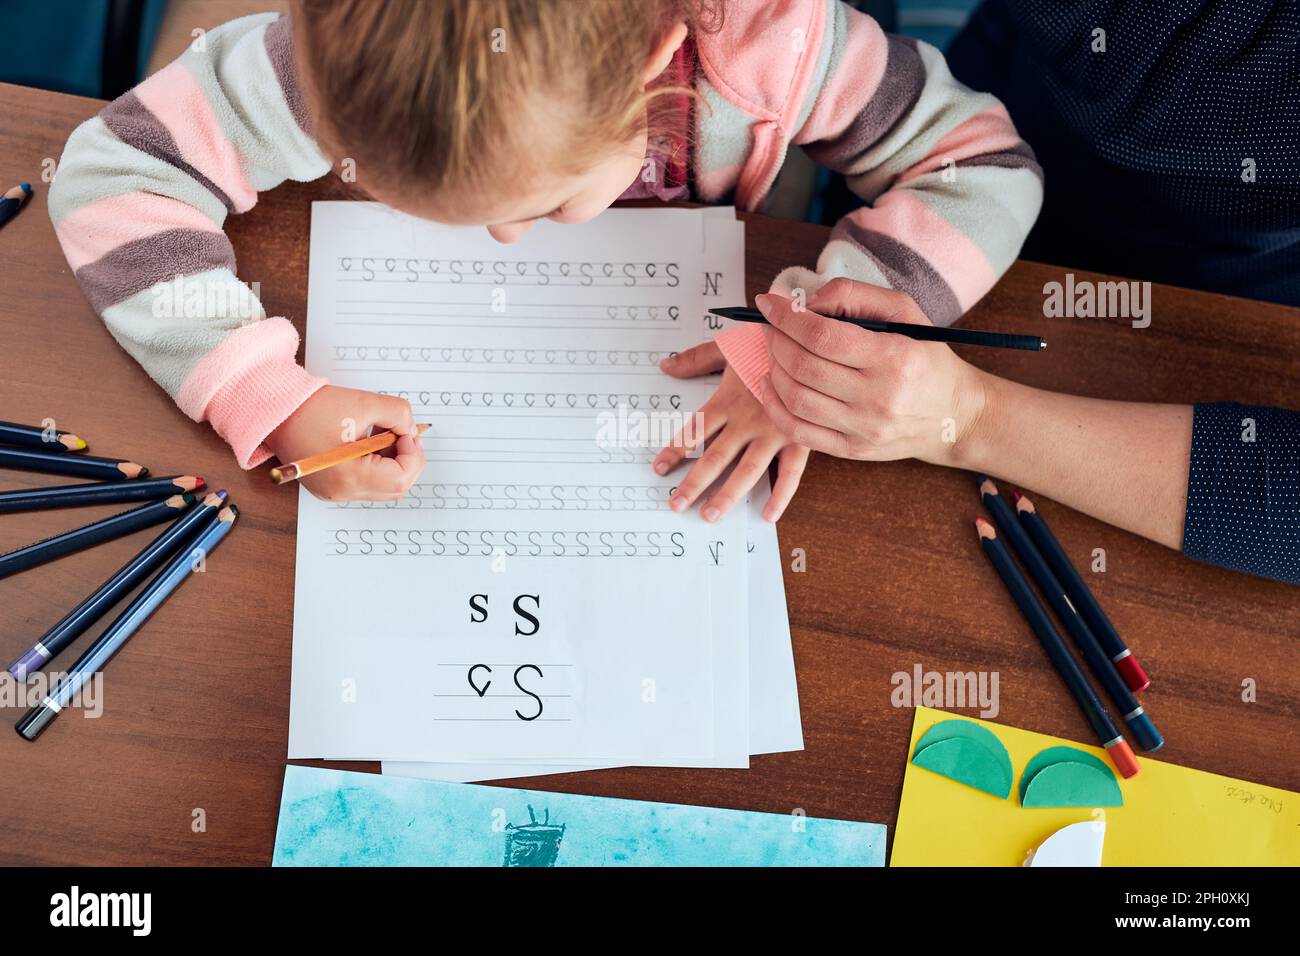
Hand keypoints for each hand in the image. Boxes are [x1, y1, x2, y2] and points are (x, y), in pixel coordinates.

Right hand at [266, 385, 424, 501]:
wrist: (274, 410)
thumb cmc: (311, 407)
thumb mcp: (364, 403)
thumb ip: (398, 414)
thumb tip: (411, 429)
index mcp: (347, 475)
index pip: (400, 478)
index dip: (412, 454)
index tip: (407, 431)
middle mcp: (340, 492)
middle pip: (395, 487)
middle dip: (406, 459)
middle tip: (402, 432)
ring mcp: (333, 492)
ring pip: (382, 486)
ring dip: (392, 461)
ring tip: (382, 432)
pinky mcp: (329, 486)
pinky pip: (366, 482)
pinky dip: (377, 464)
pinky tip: (369, 440)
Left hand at [655, 346, 809, 522]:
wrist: (809, 341)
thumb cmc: (769, 342)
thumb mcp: (728, 346)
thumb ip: (696, 359)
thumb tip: (666, 365)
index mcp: (728, 400)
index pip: (694, 431)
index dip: (674, 451)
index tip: (658, 469)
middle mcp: (747, 421)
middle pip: (714, 458)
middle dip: (693, 484)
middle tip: (675, 504)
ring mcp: (774, 432)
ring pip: (747, 470)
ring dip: (727, 495)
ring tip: (709, 516)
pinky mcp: (799, 437)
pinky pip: (790, 472)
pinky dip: (781, 494)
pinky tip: (768, 514)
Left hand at [758, 279, 987, 465]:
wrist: (954, 415)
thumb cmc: (926, 356)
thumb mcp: (905, 311)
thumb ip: (854, 296)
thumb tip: (804, 303)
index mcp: (894, 357)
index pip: (822, 336)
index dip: (786, 317)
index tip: (768, 304)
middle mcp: (878, 397)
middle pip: (803, 366)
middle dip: (776, 339)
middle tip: (771, 326)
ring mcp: (864, 428)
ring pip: (795, 398)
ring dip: (773, 369)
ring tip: (774, 351)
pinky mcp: (853, 450)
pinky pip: (799, 432)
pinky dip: (775, 406)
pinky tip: (772, 384)